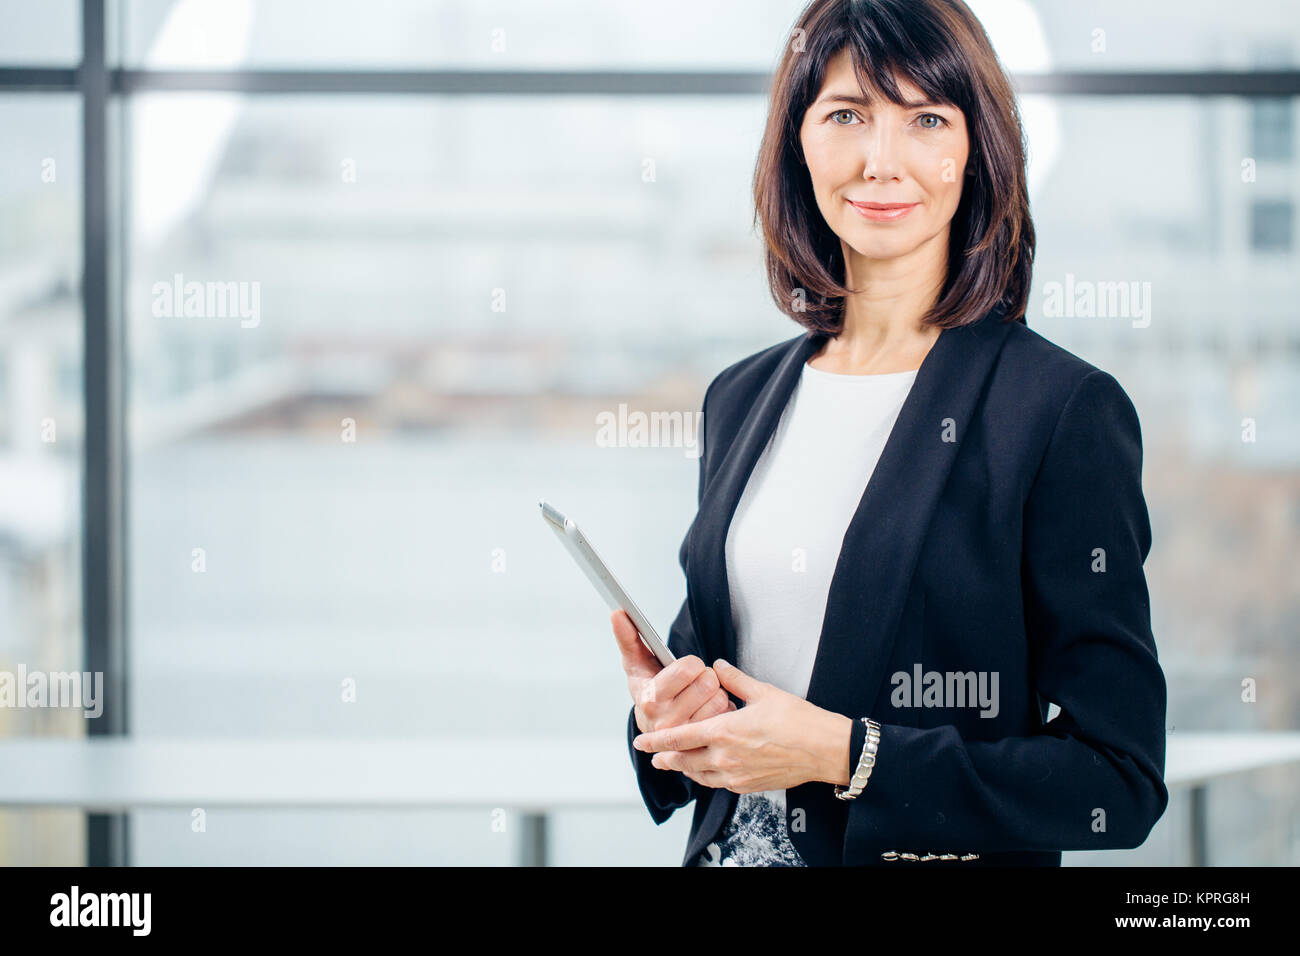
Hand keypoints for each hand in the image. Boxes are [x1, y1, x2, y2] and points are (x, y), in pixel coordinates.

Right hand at [611, 609, 735, 734]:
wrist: (653, 724)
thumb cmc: (648, 686)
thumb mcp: (636, 663)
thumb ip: (628, 637)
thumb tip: (618, 612)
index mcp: (649, 698)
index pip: (689, 668)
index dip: (691, 663)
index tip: (685, 669)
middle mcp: (665, 721)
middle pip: (708, 681)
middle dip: (704, 676)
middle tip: (693, 683)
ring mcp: (685, 735)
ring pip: (720, 697)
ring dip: (715, 692)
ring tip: (699, 697)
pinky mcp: (703, 742)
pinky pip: (728, 713)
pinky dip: (723, 708)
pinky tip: (707, 711)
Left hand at [631, 658, 853, 792]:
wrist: (825, 749)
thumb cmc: (799, 721)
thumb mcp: (764, 692)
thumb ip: (735, 680)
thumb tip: (718, 667)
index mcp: (725, 731)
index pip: (680, 737)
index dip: (657, 741)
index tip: (641, 742)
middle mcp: (726, 757)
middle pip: (683, 761)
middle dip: (665, 758)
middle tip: (652, 756)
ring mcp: (736, 775)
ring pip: (698, 775)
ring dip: (683, 769)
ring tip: (673, 763)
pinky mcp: (748, 785)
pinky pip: (717, 784)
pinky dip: (705, 777)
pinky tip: (705, 771)